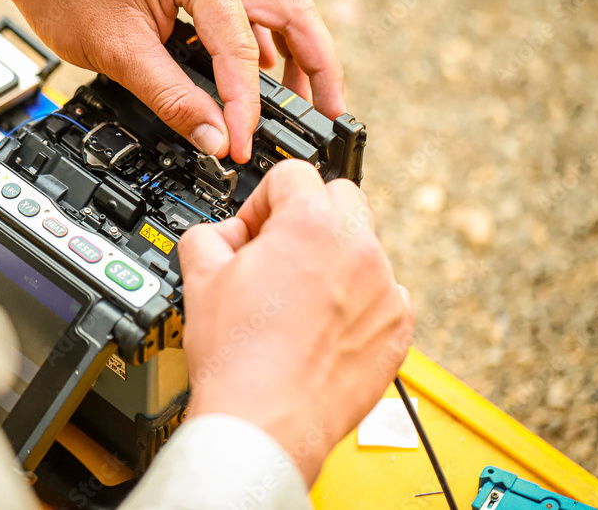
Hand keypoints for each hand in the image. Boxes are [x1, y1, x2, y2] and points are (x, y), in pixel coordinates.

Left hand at [0, 0, 343, 163]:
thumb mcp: (119, 51)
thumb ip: (172, 99)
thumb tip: (212, 139)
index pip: (242, 50)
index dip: (245, 107)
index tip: (241, 145)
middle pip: (293, 13)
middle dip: (318, 66)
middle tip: (330, 114)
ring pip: (277, 10)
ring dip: (296, 55)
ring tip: (308, 102)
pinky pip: (247, 12)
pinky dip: (263, 46)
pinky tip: (262, 77)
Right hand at [178, 161, 413, 484]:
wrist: (264, 423)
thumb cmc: (237, 359)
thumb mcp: (200, 277)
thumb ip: (209, 234)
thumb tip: (221, 236)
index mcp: (311, 225)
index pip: (293, 174)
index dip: (264, 198)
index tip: (255, 227)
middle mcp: (358, 249)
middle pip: (340, 198)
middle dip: (307, 215)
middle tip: (278, 250)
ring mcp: (385, 289)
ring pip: (363, 246)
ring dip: (333, 256)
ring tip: (297, 296)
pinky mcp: (398, 328)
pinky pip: (383, 292)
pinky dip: (357, 299)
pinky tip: (322, 325)